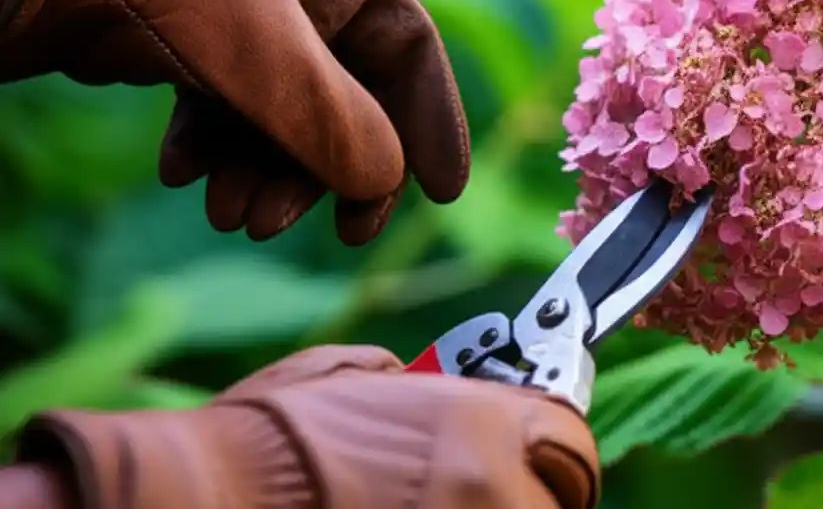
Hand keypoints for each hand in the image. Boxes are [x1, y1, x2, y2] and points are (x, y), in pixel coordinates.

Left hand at [0, 0, 468, 244]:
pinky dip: (220, 152)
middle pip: (354, 102)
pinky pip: (237, 116)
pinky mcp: (207, 51)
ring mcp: (258, 27)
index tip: (444, 193)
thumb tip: (383, 182)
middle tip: (327, 233)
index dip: (433, 125)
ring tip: (230, 217)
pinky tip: (184, 176)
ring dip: (268, 175)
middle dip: (330, 174)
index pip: (411, 55)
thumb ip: (333, 120)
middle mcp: (308, 0)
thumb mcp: (264, 55)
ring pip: (291, 119)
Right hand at [11, 345, 599, 508]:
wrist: (202, 499)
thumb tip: (440, 384)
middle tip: (488, 487)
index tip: (539, 450)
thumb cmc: (269, 437)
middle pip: (561, 503)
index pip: (572, 443)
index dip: (554, 445)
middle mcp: (491, 495)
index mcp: (482, 429)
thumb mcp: (355, 375)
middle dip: (533, 492)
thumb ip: (423, 384)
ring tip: (433, 503)